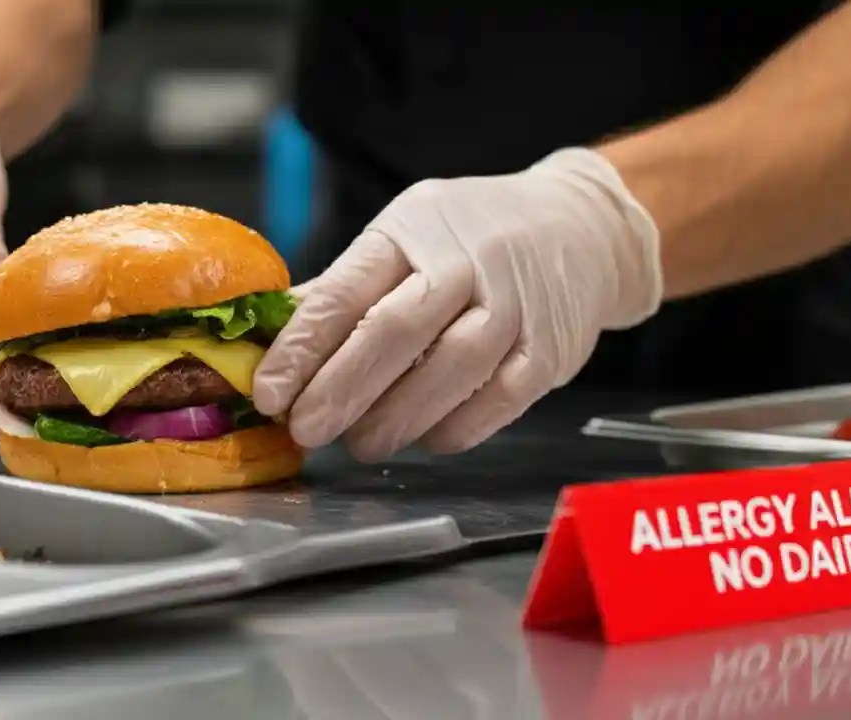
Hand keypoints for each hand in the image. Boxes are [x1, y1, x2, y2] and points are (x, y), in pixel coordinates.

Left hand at [254, 148, 661, 459]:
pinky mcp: (550, 350)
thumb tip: (274, 343)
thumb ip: (348, 288)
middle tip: (306, 430)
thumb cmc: (478, 236)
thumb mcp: (409, 234)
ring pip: (450, 368)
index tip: (269, 392)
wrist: (582, 228)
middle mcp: (467, 260)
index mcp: (413, 227)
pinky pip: (498, 400)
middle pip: (395, 331)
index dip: (301, 348)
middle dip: (342, 389)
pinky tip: (425, 438)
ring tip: (363, 443)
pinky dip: (455, 428)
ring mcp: (515, 305)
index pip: (346, 291)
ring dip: (397, 417)